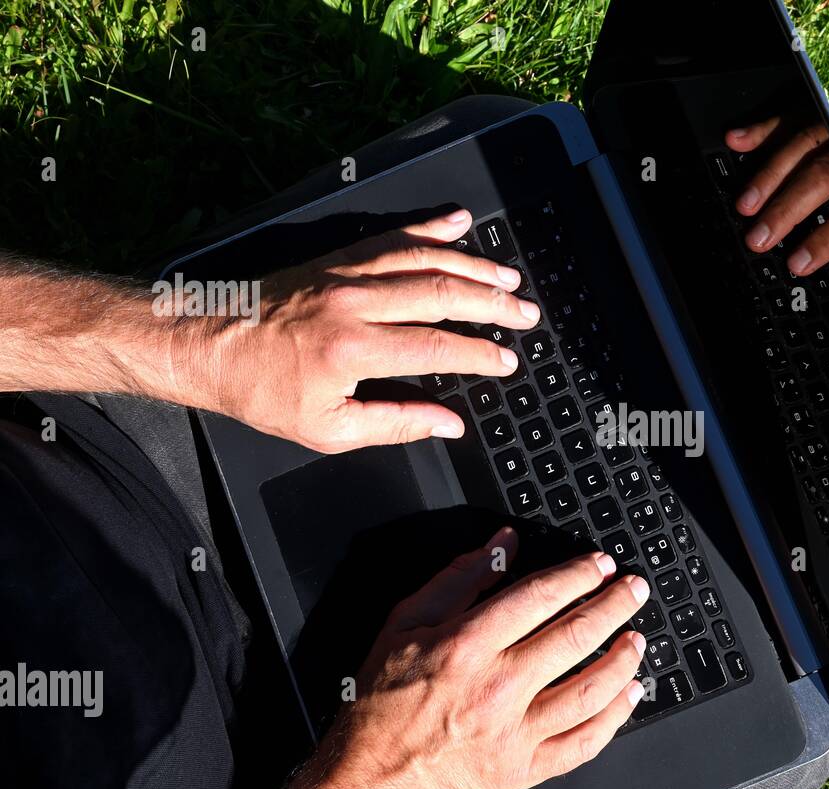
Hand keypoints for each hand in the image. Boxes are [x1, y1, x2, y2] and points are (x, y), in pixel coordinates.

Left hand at [178, 209, 539, 453]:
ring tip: (509, 278)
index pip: (437, 346)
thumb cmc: (261, 392)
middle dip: (492, 305)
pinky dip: (428, 228)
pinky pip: (390, 238)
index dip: (480, 354)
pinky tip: (458, 221)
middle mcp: (354, 304)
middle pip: (441, 294)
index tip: (508, 360)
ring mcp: (345, 275)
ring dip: (473, 266)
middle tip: (526, 314)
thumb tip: (449, 423)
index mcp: (353, 351)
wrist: (203, 344)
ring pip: (423, 260)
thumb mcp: (326, 430)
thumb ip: (395, 424)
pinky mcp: (335, 258)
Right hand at [256, 528, 649, 788]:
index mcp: (466, 647)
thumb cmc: (382, 705)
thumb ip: (459, 579)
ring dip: (623, 660)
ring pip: (589, 690)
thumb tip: (502, 544)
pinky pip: (584, 742)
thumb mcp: (404, 625)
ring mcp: (515, 733)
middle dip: (614, 606)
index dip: (578, 575)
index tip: (600, 565)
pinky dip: (615, 716)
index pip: (539, 597)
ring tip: (637, 638)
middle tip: (634, 590)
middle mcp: (496, 689)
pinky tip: (628, 695)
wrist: (371, 783)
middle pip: (574, 637)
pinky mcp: (525, 770)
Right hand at [726, 119, 828, 297]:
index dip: (825, 240)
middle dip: (786, 211)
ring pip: (799, 149)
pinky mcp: (815, 109)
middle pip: (819, 179)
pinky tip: (735, 142)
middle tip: (759, 238)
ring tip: (746, 206)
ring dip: (768, 178)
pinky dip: (759, 130)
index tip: (799, 264)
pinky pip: (786, 118)